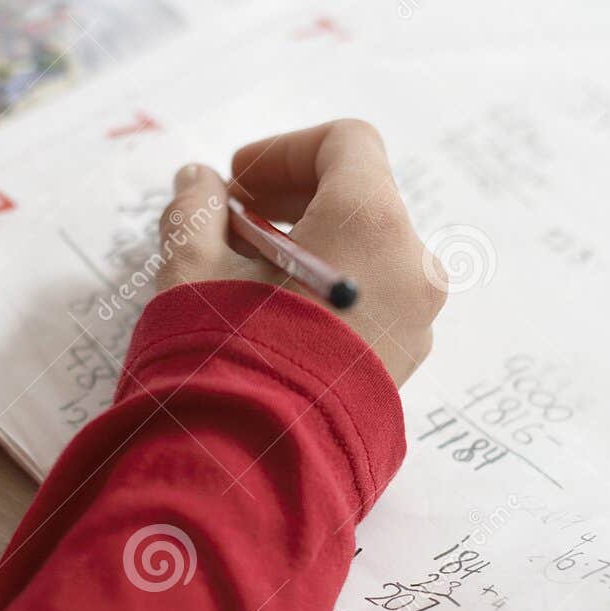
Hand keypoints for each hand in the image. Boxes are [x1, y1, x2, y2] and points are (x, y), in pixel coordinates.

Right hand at [155, 119, 446, 386]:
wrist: (255, 466)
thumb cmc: (224, 354)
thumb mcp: (192, 266)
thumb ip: (196, 209)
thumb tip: (200, 183)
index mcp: (372, 222)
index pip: (348, 144)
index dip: (285, 150)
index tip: (238, 180)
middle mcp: (411, 265)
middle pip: (362, 199)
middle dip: (294, 200)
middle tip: (234, 224)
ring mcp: (417, 319)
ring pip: (369, 254)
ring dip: (313, 247)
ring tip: (247, 278)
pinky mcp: (405, 364)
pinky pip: (375, 302)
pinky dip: (333, 291)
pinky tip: (276, 318)